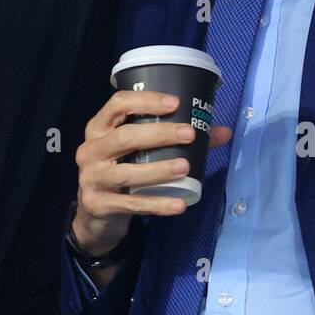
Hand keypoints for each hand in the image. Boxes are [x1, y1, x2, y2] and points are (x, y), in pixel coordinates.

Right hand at [72, 89, 231, 256]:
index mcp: (99, 128)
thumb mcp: (137, 151)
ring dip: (158, 170)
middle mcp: (91, 149)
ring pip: (127, 173)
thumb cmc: (121, 169)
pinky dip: (157, 204)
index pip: (118, 104)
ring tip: (185, 166)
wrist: (93, 213)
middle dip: (159, 134)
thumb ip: (178, 140)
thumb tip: (222, 132)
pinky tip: (179, 204)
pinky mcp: (98, 204)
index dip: (146, 100)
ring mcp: (92, 178)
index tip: (175, 103)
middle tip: (189, 134)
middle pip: (125, 137)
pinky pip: (132, 204)